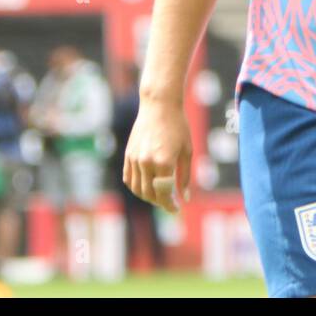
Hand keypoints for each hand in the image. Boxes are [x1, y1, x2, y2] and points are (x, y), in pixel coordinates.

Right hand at [123, 94, 192, 213]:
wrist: (159, 106)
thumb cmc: (178, 126)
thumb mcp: (187, 151)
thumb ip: (185, 176)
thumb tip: (184, 198)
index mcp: (163, 162)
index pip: (164, 193)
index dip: (170, 205)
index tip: (176, 209)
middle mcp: (146, 163)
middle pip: (150, 194)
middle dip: (160, 202)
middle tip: (170, 203)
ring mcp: (134, 159)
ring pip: (137, 189)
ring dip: (148, 197)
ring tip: (159, 196)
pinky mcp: (128, 155)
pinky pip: (128, 178)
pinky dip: (136, 187)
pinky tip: (146, 187)